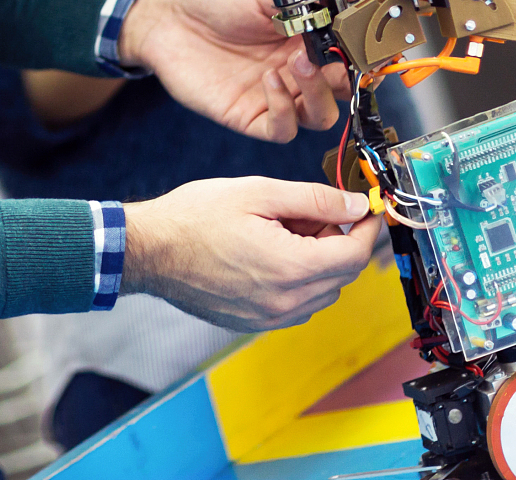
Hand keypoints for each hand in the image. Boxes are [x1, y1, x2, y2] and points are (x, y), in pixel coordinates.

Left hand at [115, 0, 347, 141]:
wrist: (168, 17)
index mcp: (309, 39)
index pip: (351, 57)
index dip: (361, 54)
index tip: (362, 43)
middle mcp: (298, 71)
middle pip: (343, 91)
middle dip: (345, 78)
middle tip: (329, 57)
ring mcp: (276, 96)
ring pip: (320, 115)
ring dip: (317, 93)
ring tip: (296, 64)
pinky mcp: (250, 115)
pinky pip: (283, 129)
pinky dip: (285, 109)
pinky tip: (269, 80)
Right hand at [122, 177, 381, 330]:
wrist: (148, 251)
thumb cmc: (195, 217)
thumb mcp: (258, 192)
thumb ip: (314, 199)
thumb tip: (356, 206)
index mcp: (292, 267)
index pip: (356, 254)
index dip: (367, 229)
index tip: (365, 209)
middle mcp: (287, 301)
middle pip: (341, 275)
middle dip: (337, 240)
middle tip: (307, 212)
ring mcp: (270, 317)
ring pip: (321, 292)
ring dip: (318, 262)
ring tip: (282, 232)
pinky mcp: (254, 323)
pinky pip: (296, 304)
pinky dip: (296, 280)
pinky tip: (267, 254)